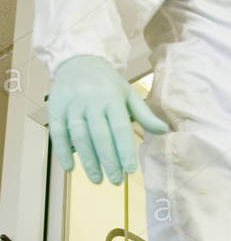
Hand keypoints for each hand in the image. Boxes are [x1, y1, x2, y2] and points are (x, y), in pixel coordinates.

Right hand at [47, 54, 169, 184]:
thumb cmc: (107, 83)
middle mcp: (91, 102)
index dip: (124, 150)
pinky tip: (69, 168)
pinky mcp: (55, 110)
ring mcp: (71, 106)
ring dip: (88, 160)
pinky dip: (62, 152)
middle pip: (99, 135)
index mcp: (112, 99)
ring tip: (97, 179)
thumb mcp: (128, 94)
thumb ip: (144, 115)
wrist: (78, 60)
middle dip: (108, 160)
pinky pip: (57, 133)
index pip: (119, 128)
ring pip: (79, 136)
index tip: (130, 170)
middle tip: (116, 181)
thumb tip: (165, 131)